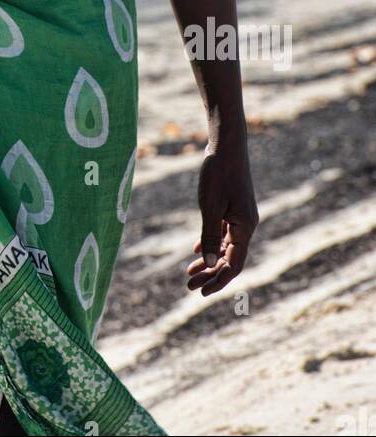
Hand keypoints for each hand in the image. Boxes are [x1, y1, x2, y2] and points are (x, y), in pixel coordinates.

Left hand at [187, 141, 258, 296]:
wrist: (226, 144)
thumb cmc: (218, 173)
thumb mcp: (210, 206)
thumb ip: (211, 235)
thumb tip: (210, 264)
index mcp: (245, 228)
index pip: (234, 265)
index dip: (218, 281)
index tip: (200, 292)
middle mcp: (246, 225)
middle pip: (230, 259)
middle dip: (211, 274)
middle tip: (189, 286)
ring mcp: (240, 216)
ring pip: (226, 247)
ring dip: (210, 261)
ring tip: (190, 272)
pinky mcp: (233, 207)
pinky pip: (224, 233)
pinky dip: (212, 243)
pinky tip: (198, 251)